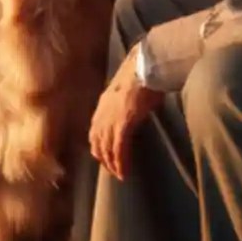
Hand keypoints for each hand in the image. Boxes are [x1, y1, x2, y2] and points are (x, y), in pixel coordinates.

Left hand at [89, 48, 163, 180]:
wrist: (146, 65)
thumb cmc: (144, 72)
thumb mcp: (130, 86)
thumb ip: (127, 98)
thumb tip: (137, 102)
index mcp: (104, 103)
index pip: (95, 129)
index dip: (98, 144)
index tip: (104, 155)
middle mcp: (103, 112)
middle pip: (97, 142)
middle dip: (103, 158)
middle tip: (112, 170)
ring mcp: (111, 119)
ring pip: (106, 148)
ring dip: (112, 164)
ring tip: (119, 174)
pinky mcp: (122, 124)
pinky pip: (118, 149)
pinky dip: (120, 162)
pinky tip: (124, 172)